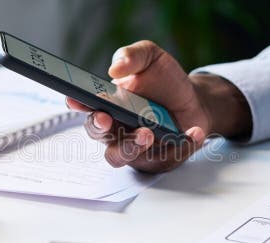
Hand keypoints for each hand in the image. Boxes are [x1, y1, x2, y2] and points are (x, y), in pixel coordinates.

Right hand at [66, 40, 251, 172]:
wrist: (193, 101)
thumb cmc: (164, 82)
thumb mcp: (151, 58)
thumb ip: (133, 56)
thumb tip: (115, 67)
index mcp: (107, 103)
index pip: (85, 105)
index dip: (77, 103)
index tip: (75, 99)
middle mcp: (115, 127)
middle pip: (97, 134)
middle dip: (99, 127)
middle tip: (107, 119)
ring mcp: (133, 147)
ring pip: (120, 155)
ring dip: (130, 146)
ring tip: (147, 133)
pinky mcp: (156, 160)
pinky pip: (162, 158)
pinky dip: (180, 145)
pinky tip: (193, 131)